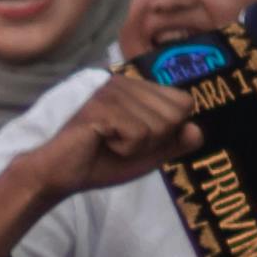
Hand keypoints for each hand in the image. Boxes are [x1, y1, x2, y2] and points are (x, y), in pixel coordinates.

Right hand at [18, 68, 200, 200]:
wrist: (60, 174)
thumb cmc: (99, 162)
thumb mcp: (147, 155)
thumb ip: (174, 143)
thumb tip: (196, 130)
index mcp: (136, 88)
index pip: (184, 102)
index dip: (168, 131)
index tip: (138, 139)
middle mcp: (125, 82)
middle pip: (175, 114)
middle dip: (154, 140)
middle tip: (120, 143)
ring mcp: (112, 90)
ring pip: (157, 125)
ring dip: (136, 147)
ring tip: (108, 143)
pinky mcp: (102, 105)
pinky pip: (139, 134)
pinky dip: (124, 149)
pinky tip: (101, 143)